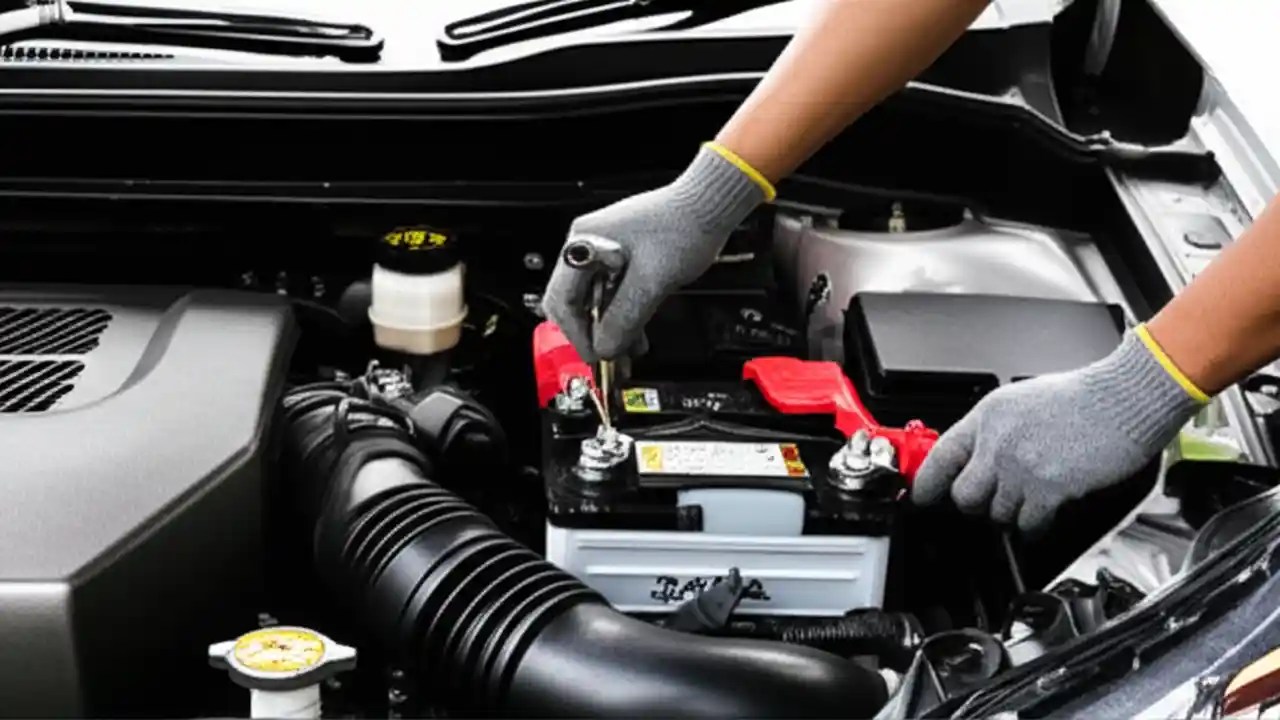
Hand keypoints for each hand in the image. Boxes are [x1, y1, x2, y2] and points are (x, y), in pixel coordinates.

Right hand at [541, 144, 768, 361]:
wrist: (710, 204)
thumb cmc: (685, 226)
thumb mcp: (653, 281)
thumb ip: (626, 318)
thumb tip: (606, 347)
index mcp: (585, 244)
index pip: (563, 300)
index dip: (577, 333)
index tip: (595, 354)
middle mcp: (588, 245)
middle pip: (574, 302)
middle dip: (592, 333)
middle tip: (610, 356)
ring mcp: (604, 250)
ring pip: (595, 301)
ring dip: (609, 328)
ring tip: (628, 349)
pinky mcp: (622, 256)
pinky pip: (612, 293)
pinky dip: (622, 315)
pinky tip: (635, 332)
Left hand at [912, 330, 1204, 533]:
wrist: (1125, 397)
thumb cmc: (1084, 395)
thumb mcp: (1022, 400)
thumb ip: (994, 429)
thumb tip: (976, 455)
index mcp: (988, 416)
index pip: (941, 457)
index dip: (927, 484)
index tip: (922, 498)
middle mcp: (998, 442)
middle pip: (964, 495)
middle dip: (976, 505)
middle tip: (990, 501)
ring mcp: (1022, 467)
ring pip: (996, 513)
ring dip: (1010, 513)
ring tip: (1029, 497)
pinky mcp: (1049, 488)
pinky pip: (1027, 524)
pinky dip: (1034, 525)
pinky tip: (1044, 513)